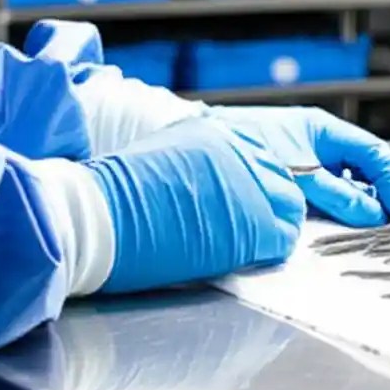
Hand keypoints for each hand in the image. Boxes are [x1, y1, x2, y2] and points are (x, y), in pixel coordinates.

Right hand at [84, 115, 303, 293]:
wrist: (99, 214)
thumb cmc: (114, 195)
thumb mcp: (164, 155)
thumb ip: (199, 163)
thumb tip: (213, 187)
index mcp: (219, 133)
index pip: (263, 158)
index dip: (257, 186)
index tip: (244, 204)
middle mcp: (242, 151)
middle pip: (282, 181)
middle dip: (269, 207)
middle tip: (246, 230)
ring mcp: (252, 186)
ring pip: (290, 210)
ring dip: (272, 229)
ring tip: (242, 245)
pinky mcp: (255, 224)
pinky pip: (283, 240)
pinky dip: (269, 252)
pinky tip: (242, 256)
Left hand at [211, 106, 389, 227]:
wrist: (201, 153)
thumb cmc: (247, 148)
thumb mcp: (301, 174)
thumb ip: (337, 195)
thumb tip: (372, 214)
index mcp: (323, 130)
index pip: (373, 153)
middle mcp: (317, 145)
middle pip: (362, 171)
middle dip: (382, 196)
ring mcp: (303, 165)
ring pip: (343, 187)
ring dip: (360, 207)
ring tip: (374, 229)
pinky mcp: (289, 184)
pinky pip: (322, 198)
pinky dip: (336, 212)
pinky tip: (341, 226)